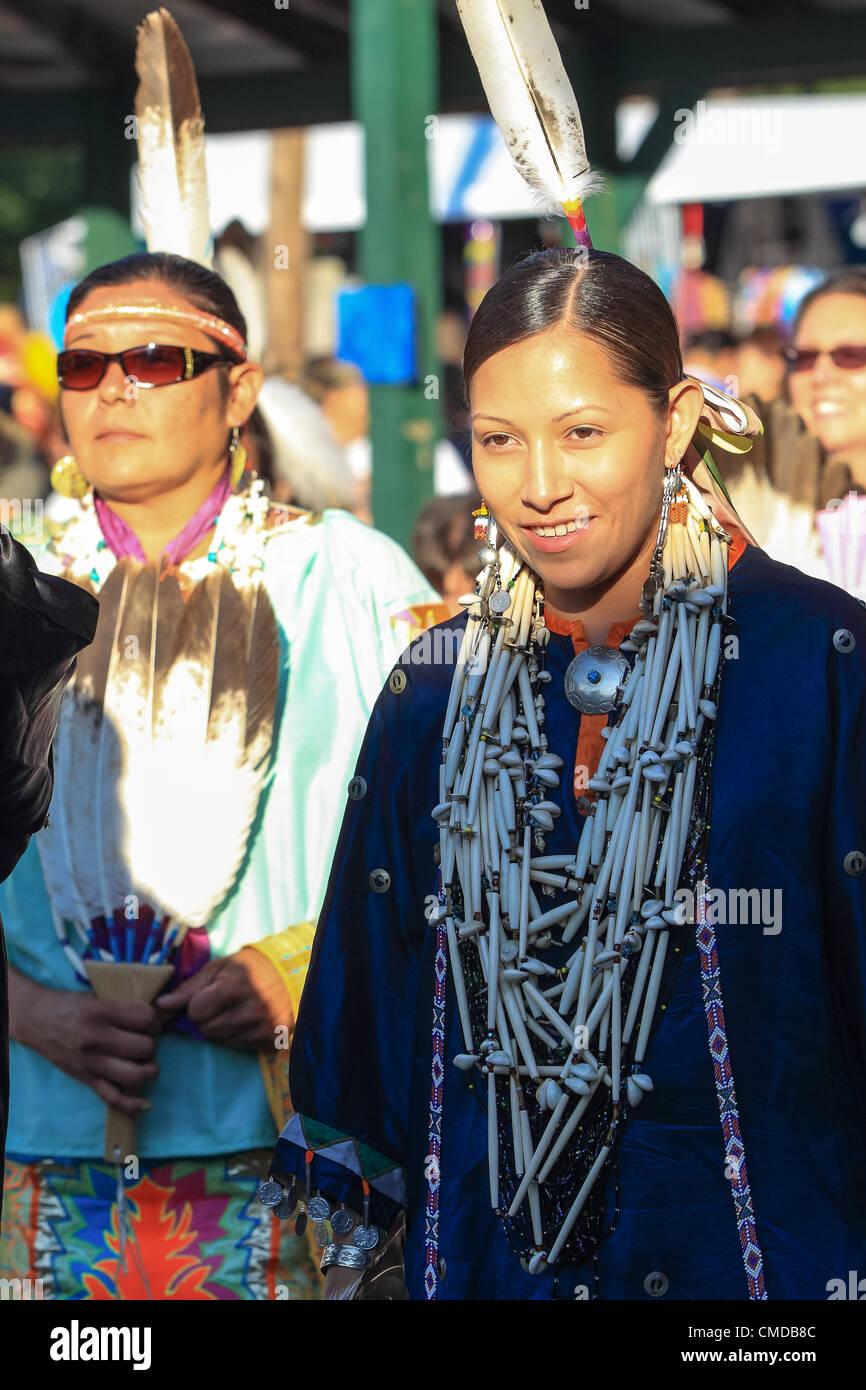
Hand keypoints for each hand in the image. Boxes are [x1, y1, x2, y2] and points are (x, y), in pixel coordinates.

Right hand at [9, 967, 160, 1117]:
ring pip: (136, 1075)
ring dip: (149, 1070)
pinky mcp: (86, 1080)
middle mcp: (96, 1038)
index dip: (155, 1019)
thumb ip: (128, 1004)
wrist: (37, 1021)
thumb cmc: (72, 1005)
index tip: (150, 1021)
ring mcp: (91, 1062)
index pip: (146, 1018)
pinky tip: (146, 1104)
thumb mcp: (99, 996)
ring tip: (147, 1064)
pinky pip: (113, 1098)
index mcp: (101, 1011)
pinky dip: (133, 1105)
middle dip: (152, 1043)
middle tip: (146, 1039)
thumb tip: (166, 1011)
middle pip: (146, 1047)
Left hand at [155, 949, 293, 1050]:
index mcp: (233, 989)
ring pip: (222, 1040)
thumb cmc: (248, 968)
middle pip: (206, 1030)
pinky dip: (239, 1036)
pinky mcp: (272, 1041)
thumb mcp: (217, 968)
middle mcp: (250, 1011)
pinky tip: (249, 1021)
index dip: (198, 1004)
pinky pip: (239, 1046)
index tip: (209, 995)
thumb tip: (160, 1006)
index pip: (195, 1012)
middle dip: (209, 1018)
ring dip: (223, 1028)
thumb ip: (188, 988)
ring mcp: (263, 1028)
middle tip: (224, 1004)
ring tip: (237, 1011)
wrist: (290, 973)